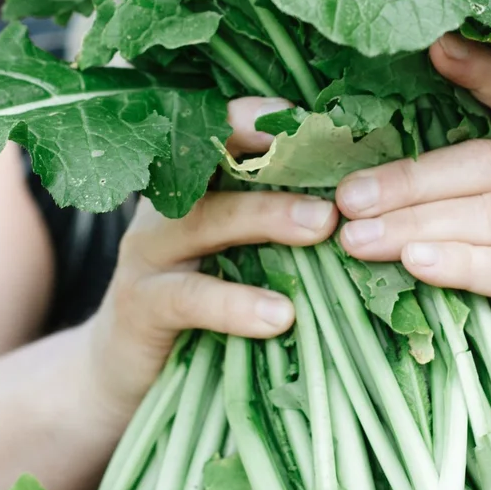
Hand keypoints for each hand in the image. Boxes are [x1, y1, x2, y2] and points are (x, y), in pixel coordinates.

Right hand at [86, 97, 337, 422]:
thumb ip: (284, 228)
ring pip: (204, 220)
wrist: (123, 375)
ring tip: (321, 228)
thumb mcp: (241, 260)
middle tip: (340, 173)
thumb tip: (367, 206)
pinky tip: (280, 316)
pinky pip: (190, 296)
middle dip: (279, 162)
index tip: (313, 114)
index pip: (223, 132)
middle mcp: (167, 206)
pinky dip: (236, 304)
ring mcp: (148, 253)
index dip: (260, 118)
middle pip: (217, 164)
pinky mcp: (141, 306)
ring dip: (265, 217)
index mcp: (196, 186)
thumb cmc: (205, 308)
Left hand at [335, 36, 490, 442]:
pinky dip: (461, 264)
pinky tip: (417, 263)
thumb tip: (367, 210)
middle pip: (484, 162)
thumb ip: (469, 219)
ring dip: (416, 222)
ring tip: (356, 237)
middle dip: (407, 177)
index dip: (481, 70)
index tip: (432, 44)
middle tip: (345, 196)